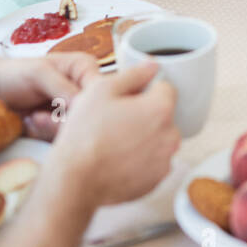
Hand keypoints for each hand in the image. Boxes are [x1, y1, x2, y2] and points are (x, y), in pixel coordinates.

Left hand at [0, 49, 101, 139]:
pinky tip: (30, 123)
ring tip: (31, 118)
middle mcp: (85, 88)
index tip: (59, 111)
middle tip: (37, 117)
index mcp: (85, 68)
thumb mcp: (38, 74)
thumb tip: (85, 104)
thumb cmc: (14, 74)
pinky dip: (45, 134)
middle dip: (63, 121)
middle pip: (91, 113)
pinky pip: (64, 137)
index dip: (84, 105)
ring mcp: (75, 108)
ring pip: (78, 128)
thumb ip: (62, 87)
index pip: (101, 90)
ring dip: (51, 128)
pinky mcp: (64, 125)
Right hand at [48, 59, 181, 207]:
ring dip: (144, 137)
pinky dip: (140, 159)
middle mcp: (171, 135)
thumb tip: (153, 65)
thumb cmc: (85, 134)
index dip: (144, 90)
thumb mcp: (102, 90)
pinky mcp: (156, 180)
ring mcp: (165, 161)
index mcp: (161, 109)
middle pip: (163, 115)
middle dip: (145, 114)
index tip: (125, 100)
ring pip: (158, 139)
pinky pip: (153, 162)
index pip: (165, 88)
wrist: (75, 180)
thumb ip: (134, 74)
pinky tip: (118, 159)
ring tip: (114, 142)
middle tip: (115, 121)